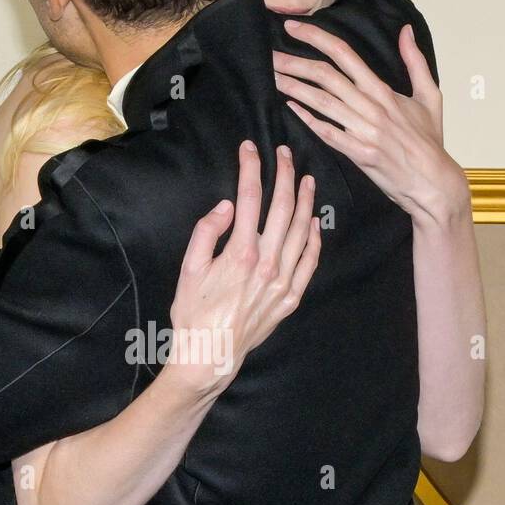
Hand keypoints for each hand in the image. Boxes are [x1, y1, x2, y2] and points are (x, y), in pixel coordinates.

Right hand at [165, 140, 320, 395]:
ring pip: (302, 232)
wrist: (210, 356)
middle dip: (285, 175)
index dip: (251, 168)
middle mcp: (267, 263)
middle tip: (285, 154)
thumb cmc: (193, 314)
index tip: (249, 148)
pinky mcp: (290, 299)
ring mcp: (282, 282)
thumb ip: (207, 232)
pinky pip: (309, 263)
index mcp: (240, 252)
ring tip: (307, 179)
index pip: (249, 198)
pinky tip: (316, 224)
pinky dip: (315, 240)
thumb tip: (227, 206)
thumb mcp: (189, 269)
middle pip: (283, 208)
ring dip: (307, 202)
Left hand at [273, 20, 469, 225]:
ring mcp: (363, 130)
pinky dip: (307, 119)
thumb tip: (406, 31)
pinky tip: (289, 108)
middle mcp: (370, 106)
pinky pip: (327, 132)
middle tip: (269, 54)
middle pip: (324, 75)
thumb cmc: (429, 141)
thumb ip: (415, 61)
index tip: (293, 27)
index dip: (315, 37)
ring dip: (293, 87)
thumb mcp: (430, 96)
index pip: (344, 54)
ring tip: (272, 76)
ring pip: (321, 101)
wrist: (434, 181)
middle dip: (294, 62)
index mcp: (383, 90)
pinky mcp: (358, 153)